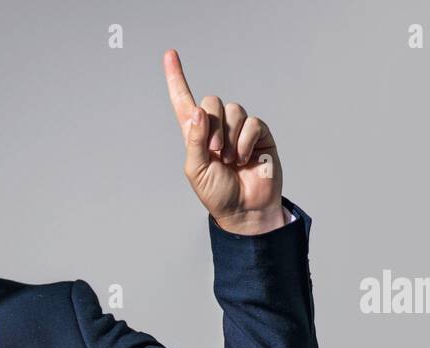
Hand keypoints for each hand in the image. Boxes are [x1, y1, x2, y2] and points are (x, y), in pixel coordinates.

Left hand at [163, 49, 283, 234]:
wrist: (245, 210)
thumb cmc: (217, 194)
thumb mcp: (196, 170)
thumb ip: (195, 140)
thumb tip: (200, 110)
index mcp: (196, 134)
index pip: (184, 101)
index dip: (176, 78)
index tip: (169, 55)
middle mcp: (217, 127)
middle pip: (212, 101)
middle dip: (212, 126)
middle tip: (215, 152)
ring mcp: (239, 129)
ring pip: (234, 110)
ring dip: (230, 137)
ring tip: (231, 160)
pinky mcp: (259, 134)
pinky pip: (252, 123)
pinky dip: (246, 141)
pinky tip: (245, 159)